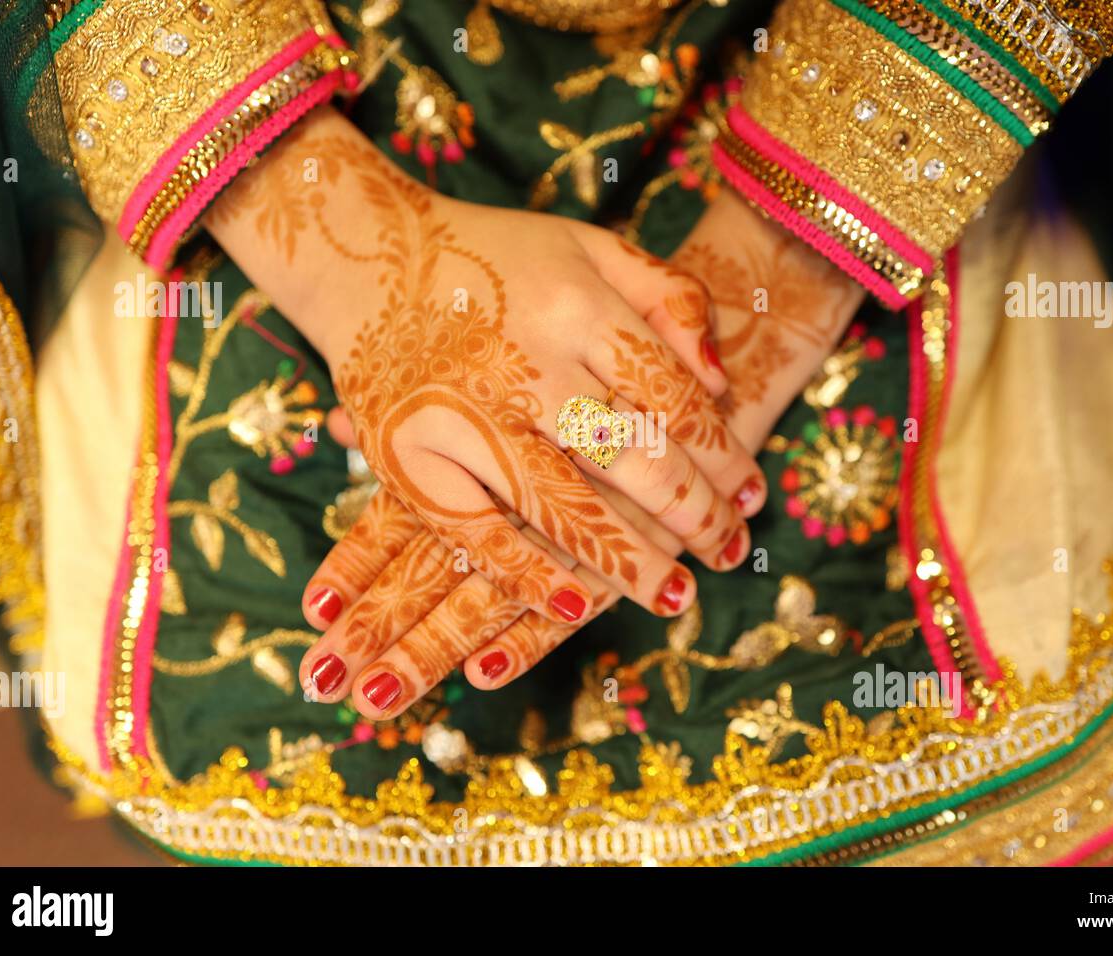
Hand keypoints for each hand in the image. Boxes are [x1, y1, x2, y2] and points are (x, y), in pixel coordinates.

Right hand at [207, 107, 768, 641]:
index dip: (722, 455)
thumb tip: (719, 381)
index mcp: (576, 303)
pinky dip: (527, 575)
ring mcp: (460, 411)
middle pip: (631, 457)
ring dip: (628, 560)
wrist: (360, 250)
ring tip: (677, 596)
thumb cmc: (494, 254)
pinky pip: (476, 531)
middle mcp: (523, 361)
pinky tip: (578, 603)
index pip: (672, 397)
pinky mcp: (404, 452)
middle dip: (693, 514)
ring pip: (563, 504)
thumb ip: (667, 295)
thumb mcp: (589, 245)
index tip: (752, 494)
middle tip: (728, 550)